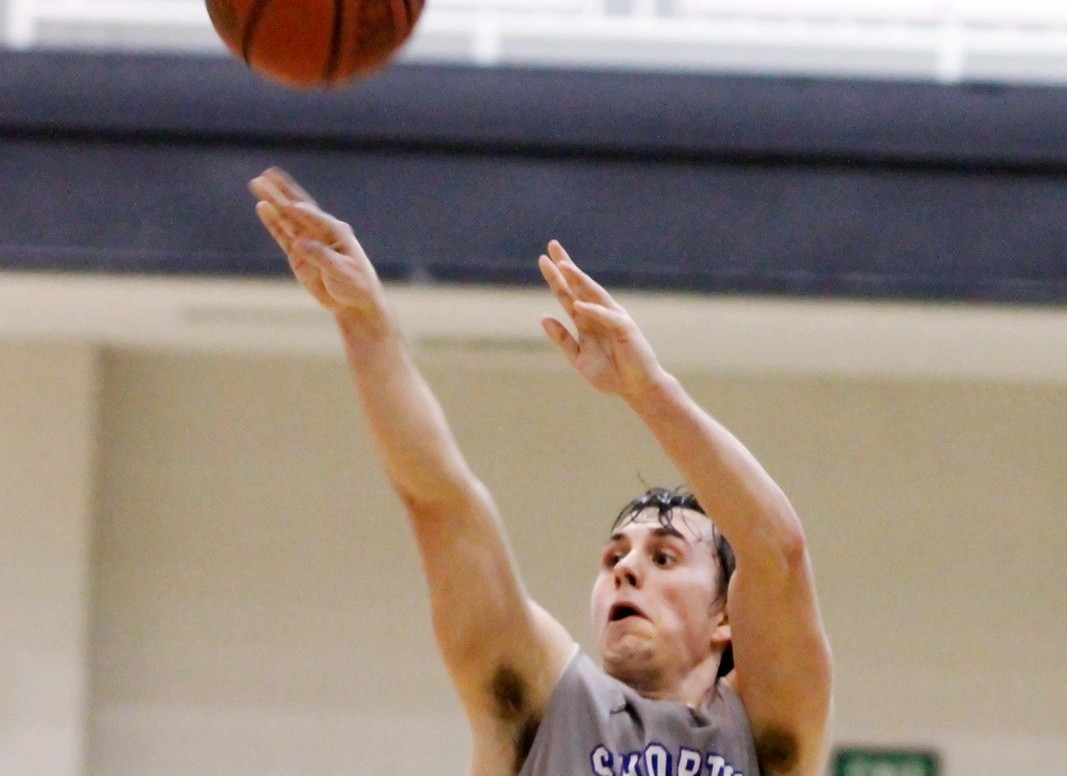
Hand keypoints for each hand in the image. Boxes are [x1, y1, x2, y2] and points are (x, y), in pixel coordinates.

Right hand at [249, 167, 387, 326]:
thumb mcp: (343, 272)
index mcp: (337, 232)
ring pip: (286, 218)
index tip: (291, 207)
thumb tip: (299, 242)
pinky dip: (272, 221)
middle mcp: (321, 231)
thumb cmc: (356, 286)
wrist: (354, 303)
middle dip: (283, 192)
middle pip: (298, 208)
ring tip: (257, 184)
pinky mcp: (298, 253)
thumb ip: (322, 257)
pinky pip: (282, 234)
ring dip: (273, 201)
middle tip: (266, 174)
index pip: (316, 218)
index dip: (303, 212)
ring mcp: (308, 241)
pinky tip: (262, 207)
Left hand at [538, 241, 666, 399]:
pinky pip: (607, 317)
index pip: (568, 294)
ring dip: (579, 280)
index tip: (543, 260)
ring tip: (563, 266)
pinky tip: (577, 305)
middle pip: (579, 286)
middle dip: (566, 266)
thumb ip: (563, 339)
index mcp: (586, 321)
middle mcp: (598, 315)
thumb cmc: (612, 374)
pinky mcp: (626, 329)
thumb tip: (544, 317)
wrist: (637, 389)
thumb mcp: (579, 358)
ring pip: (593, 294)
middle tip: (552, 245)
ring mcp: (613, 319)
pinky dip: (593, 311)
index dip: (556, 278)